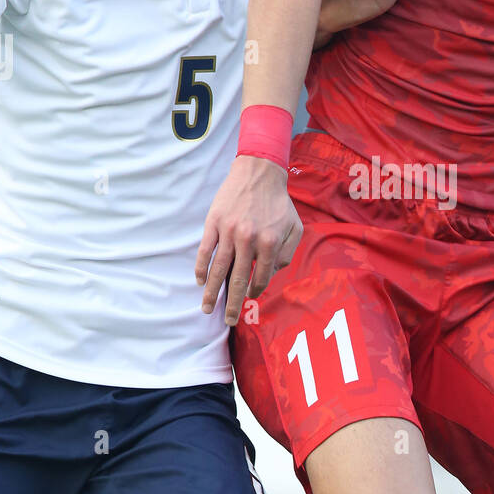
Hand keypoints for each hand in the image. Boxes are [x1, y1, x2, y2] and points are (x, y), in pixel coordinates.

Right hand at [195, 156, 302, 325]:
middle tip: (228, 321)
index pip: (261, 277)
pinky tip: (200, 280)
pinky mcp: (214, 223)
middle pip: (238, 280)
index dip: (256, 290)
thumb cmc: (278, 203)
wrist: (259, 172)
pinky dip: (201, 267)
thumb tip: (272, 273)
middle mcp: (249, 240)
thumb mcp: (294, 228)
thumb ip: (287, 253)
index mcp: (269, 243)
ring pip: (218, 269)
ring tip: (207, 308)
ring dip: (211, 292)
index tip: (251, 296)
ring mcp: (229, 231)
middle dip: (233, 304)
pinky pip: (205, 250)